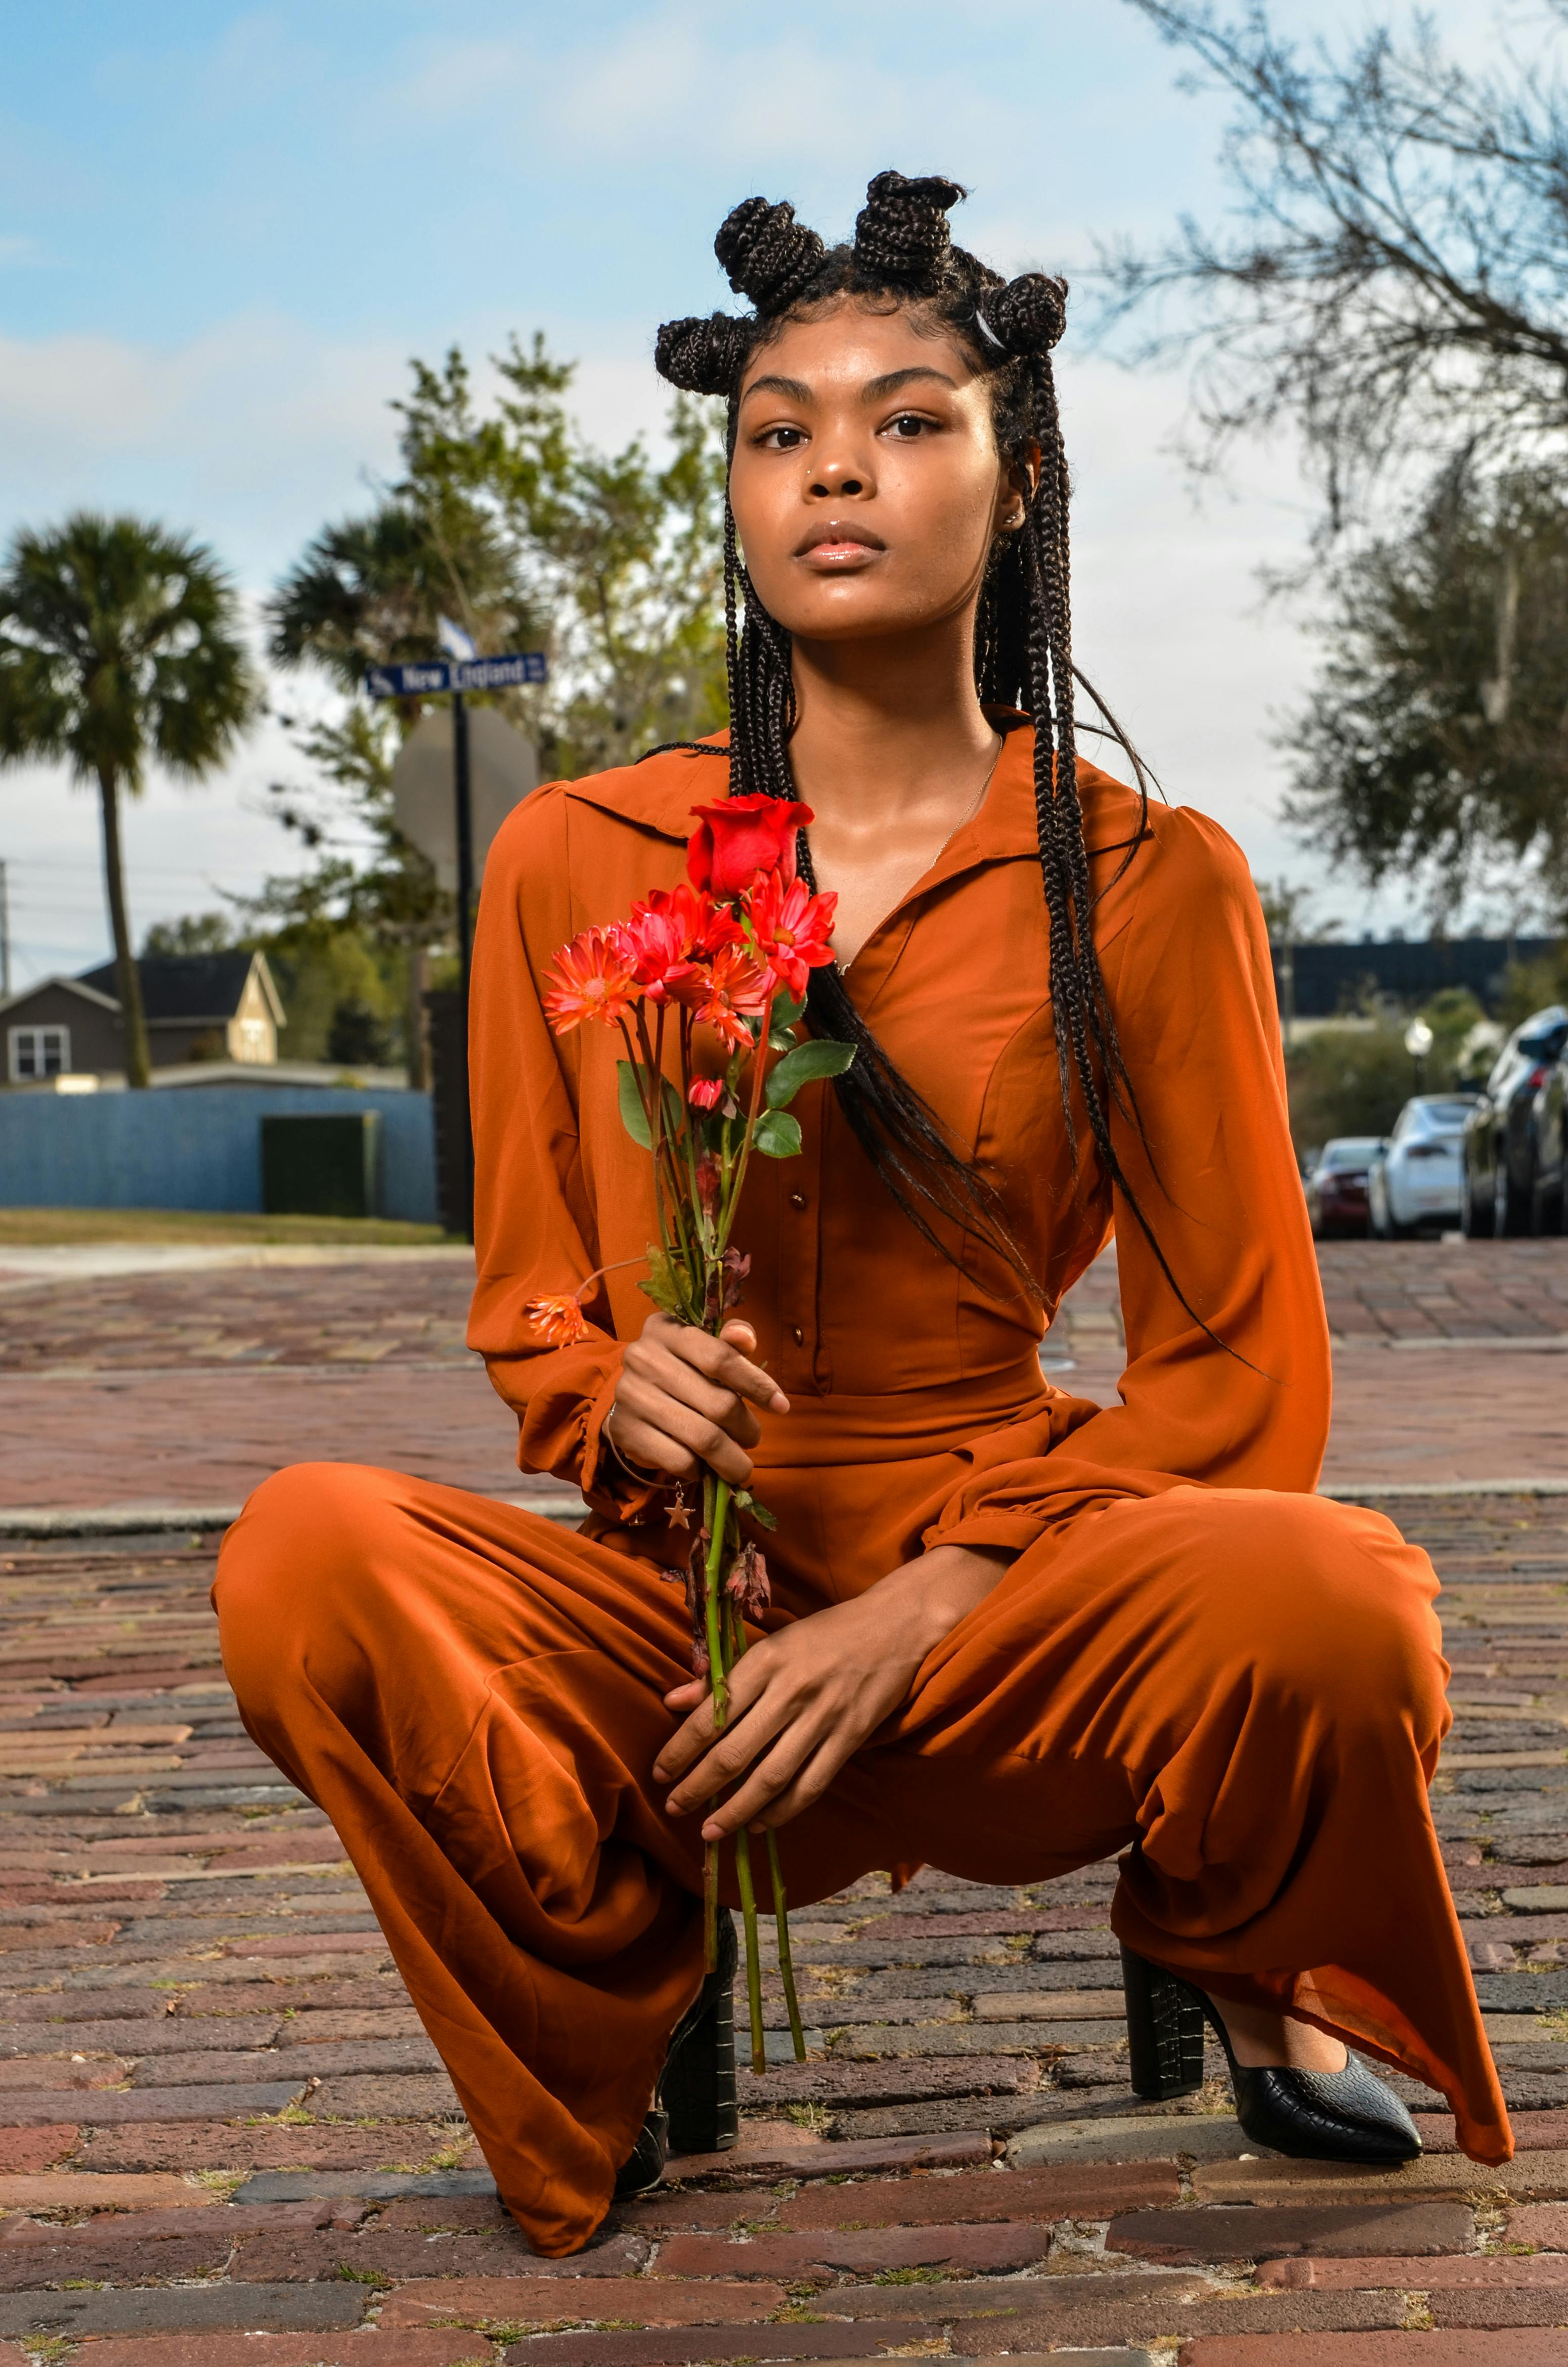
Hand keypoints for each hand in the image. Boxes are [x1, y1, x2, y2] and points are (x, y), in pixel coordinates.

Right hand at [608, 1314, 787, 1489]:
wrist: (630, 1399)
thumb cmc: (681, 1369)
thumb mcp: (703, 1348)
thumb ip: (730, 1343)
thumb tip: (747, 1338)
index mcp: (666, 1329)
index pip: (720, 1358)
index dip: (757, 1384)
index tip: (782, 1406)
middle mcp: (643, 1358)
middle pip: (718, 1404)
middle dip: (746, 1428)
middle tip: (753, 1438)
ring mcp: (631, 1396)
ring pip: (702, 1438)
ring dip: (731, 1459)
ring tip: (741, 1466)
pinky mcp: (625, 1431)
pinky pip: (679, 1460)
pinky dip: (700, 1469)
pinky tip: (703, 1466)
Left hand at [653, 1543, 1013, 1839]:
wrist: (896, 1625)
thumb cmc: (826, 1632)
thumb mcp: (772, 1642)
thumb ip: (722, 1677)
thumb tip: (672, 1702)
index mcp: (765, 1661)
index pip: (711, 1715)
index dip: (680, 1750)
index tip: (660, 1773)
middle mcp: (791, 1691)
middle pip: (734, 1753)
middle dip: (698, 1787)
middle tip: (674, 1808)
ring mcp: (823, 1718)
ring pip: (770, 1777)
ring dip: (736, 1810)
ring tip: (710, 1830)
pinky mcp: (851, 1738)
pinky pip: (811, 1785)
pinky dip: (783, 1810)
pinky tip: (761, 1823)